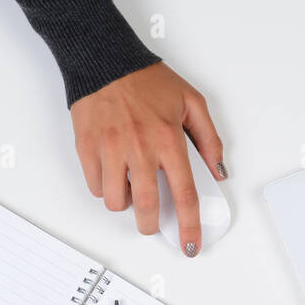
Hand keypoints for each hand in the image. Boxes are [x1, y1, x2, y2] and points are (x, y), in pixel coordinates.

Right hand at [70, 62, 224, 256]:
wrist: (105, 59)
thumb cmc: (146, 79)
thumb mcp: (191, 101)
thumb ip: (209, 139)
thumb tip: (218, 171)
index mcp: (168, 140)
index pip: (184, 196)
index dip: (189, 227)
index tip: (191, 245)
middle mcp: (140, 148)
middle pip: (147, 207)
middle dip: (151, 224)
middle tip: (152, 222)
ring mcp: (111, 149)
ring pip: (116, 202)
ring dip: (125, 204)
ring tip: (130, 188)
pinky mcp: (87, 148)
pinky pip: (95, 186)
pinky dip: (104, 187)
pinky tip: (112, 173)